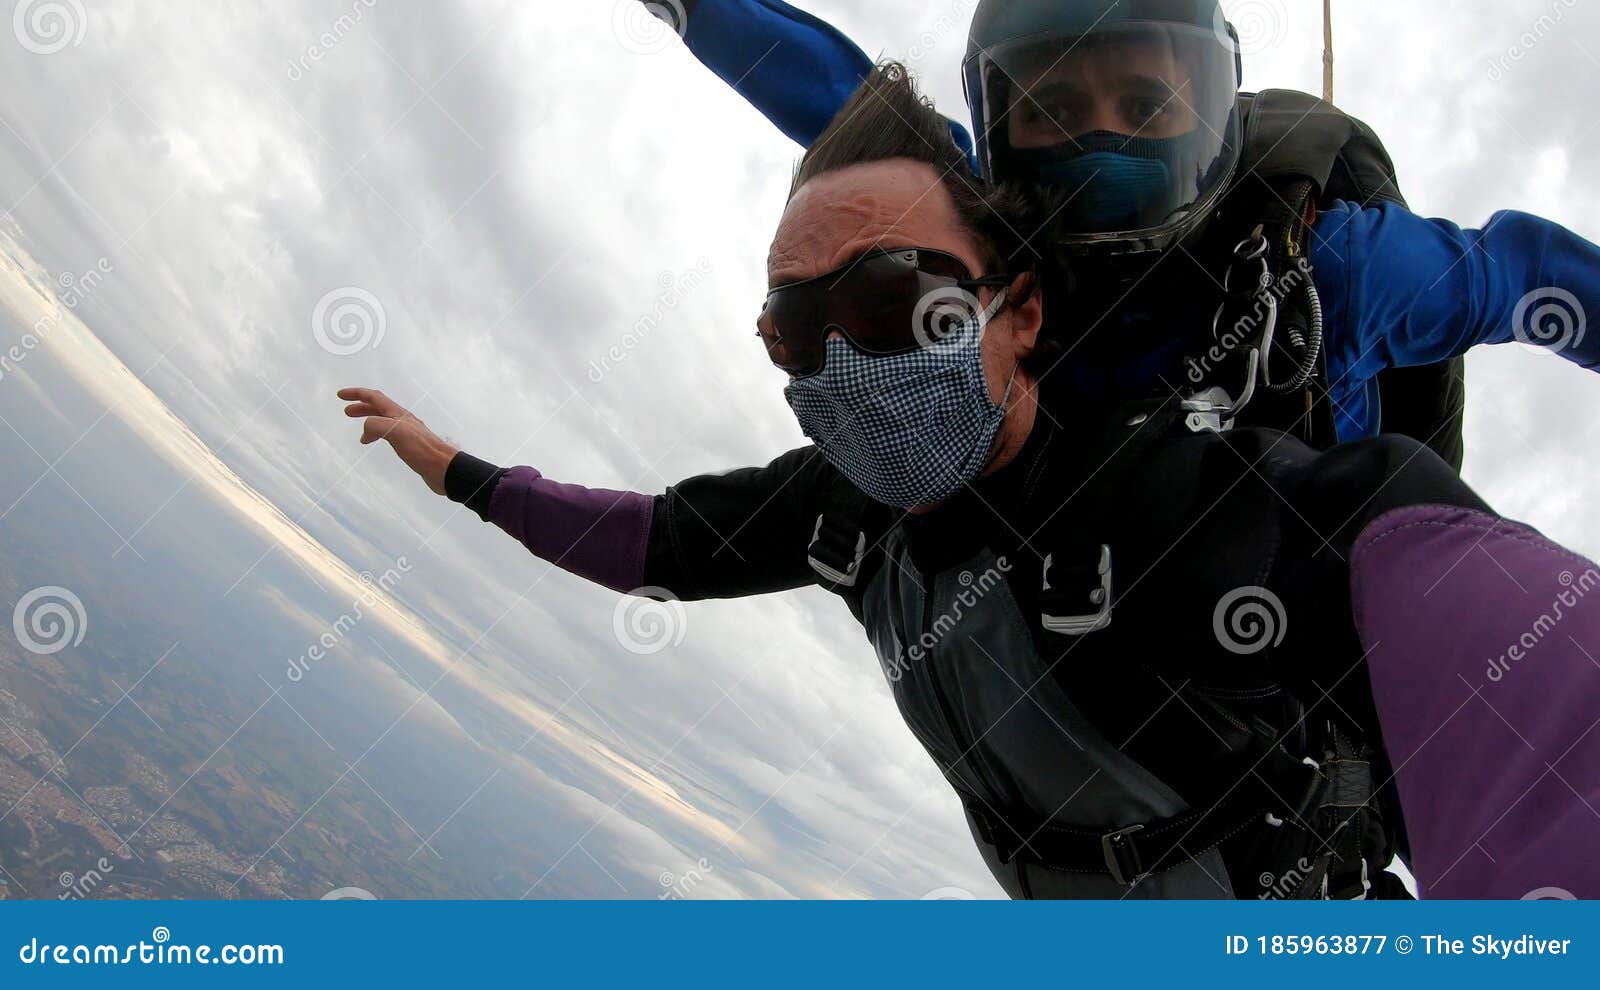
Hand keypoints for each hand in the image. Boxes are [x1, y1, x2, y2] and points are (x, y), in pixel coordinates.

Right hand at [338, 387, 458, 495]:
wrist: (443, 468)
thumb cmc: (422, 449)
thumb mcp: (395, 432)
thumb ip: (376, 425)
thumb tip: (365, 433)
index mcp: (398, 414)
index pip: (374, 397)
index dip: (356, 394)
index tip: (340, 395)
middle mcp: (403, 420)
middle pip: (379, 408)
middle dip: (361, 407)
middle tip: (346, 412)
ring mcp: (407, 433)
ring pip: (384, 422)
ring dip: (369, 422)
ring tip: (360, 435)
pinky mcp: (410, 447)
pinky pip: (389, 436)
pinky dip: (378, 436)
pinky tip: (379, 446)